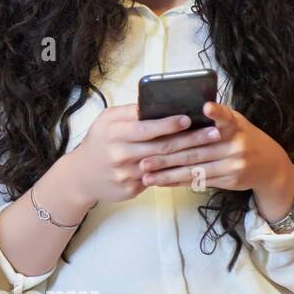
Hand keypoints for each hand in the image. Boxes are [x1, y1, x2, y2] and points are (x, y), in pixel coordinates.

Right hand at [65, 104, 200, 206]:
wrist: (80, 176)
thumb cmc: (98, 143)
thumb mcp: (105, 121)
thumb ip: (129, 112)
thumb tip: (155, 104)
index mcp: (113, 133)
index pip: (145, 128)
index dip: (169, 124)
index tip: (189, 118)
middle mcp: (119, 154)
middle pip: (161, 147)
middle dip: (190, 139)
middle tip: (213, 134)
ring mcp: (125, 174)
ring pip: (163, 165)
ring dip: (189, 157)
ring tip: (210, 149)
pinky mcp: (130, 190)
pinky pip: (157, 180)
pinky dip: (175, 173)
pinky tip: (192, 167)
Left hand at [139, 101, 293, 219]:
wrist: (269, 165)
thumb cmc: (241, 137)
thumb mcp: (234, 122)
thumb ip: (213, 118)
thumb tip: (177, 113)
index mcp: (234, 125)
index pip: (225, 116)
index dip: (216, 112)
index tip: (206, 107)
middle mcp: (236, 144)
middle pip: (195, 149)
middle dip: (166, 155)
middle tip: (143, 159)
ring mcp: (234, 163)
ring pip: (194, 169)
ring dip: (167, 174)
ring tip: (146, 175)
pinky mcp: (230, 179)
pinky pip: (199, 181)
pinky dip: (178, 181)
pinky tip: (161, 182)